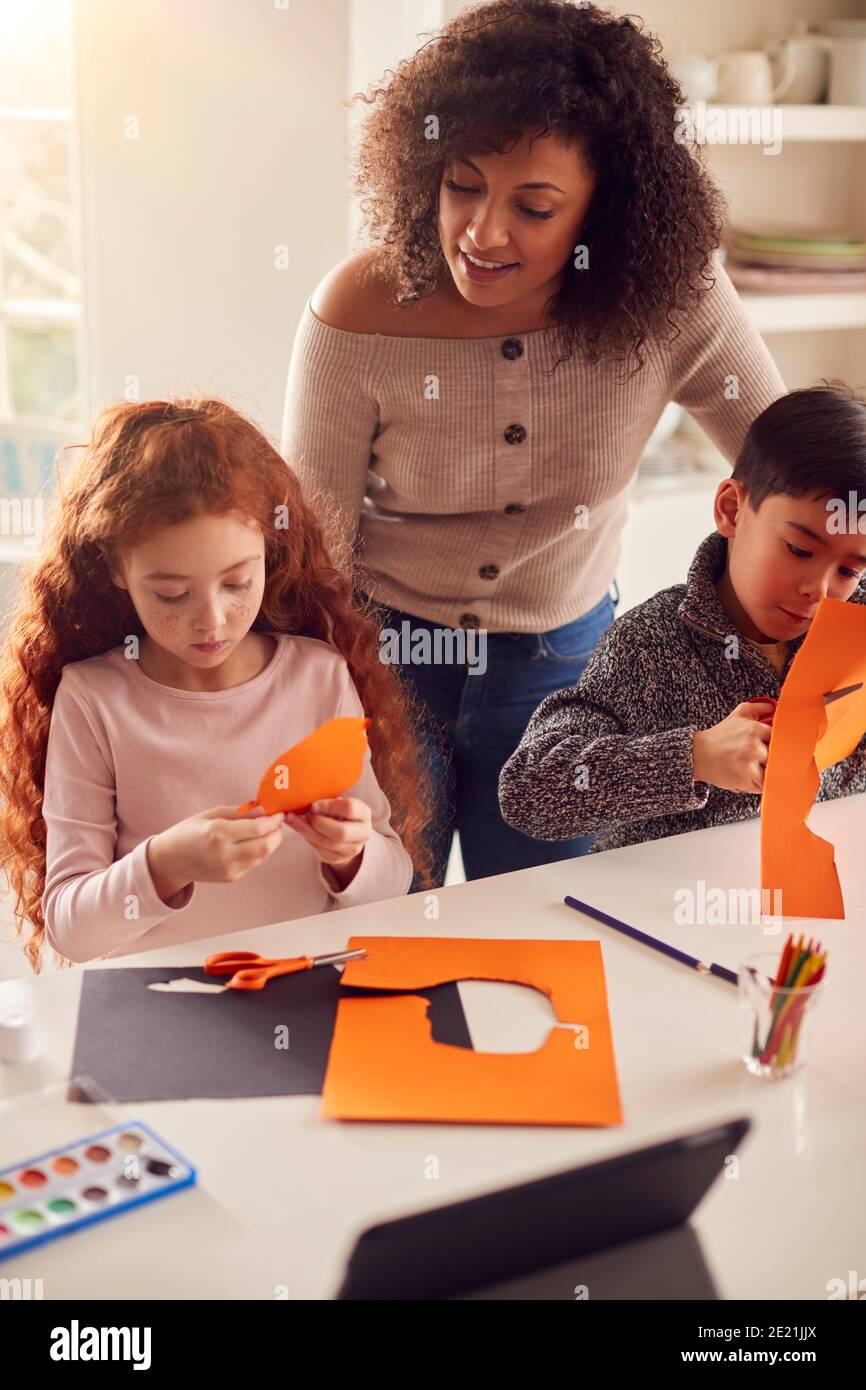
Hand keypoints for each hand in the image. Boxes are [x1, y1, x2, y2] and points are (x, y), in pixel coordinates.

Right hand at [147, 805, 285, 904]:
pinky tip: (253, 842)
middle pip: (266, 846)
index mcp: (218, 833)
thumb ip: (240, 812)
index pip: (258, 828)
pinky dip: (260, 851)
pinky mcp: (232, 878)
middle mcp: (225, 853)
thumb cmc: (189, 832)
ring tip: (265, 830)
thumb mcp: (211, 814)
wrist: (171, 861)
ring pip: (264, 856)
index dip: (274, 820)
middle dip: (277, 832)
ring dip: (271, 842)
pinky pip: (255, 863)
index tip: (278, 812)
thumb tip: (265, 808)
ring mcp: (229, 869)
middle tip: (276, 821)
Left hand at [283, 796, 371, 888]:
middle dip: (319, 823)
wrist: (346, 834)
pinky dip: (305, 837)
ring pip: (326, 842)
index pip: (350, 808)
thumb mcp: (339, 803)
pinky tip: (297, 827)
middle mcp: (363, 833)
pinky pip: (319, 850)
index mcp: (364, 814)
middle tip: (307, 814)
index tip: (314, 804)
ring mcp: (351, 849)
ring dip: (306, 830)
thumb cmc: (339, 812)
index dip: (329, 806)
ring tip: (293, 819)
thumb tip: (304, 797)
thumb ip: (328, 802)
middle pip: (341, 832)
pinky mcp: (337, 858)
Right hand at [692, 701, 773, 793]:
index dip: (782, 743)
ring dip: (770, 772)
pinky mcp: (746, 780)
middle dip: (777, 758)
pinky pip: (765, 785)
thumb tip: (774, 706)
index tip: (780, 747)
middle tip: (770, 759)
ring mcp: (750, 764)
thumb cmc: (718, 737)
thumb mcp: (737, 716)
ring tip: (761, 769)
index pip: (782, 738)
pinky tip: (754, 778)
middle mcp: (754, 747)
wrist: (698, 756)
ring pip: (774, 771)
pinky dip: (762, 784)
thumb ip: (758, 707)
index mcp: (755, 729)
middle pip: (780, 756)